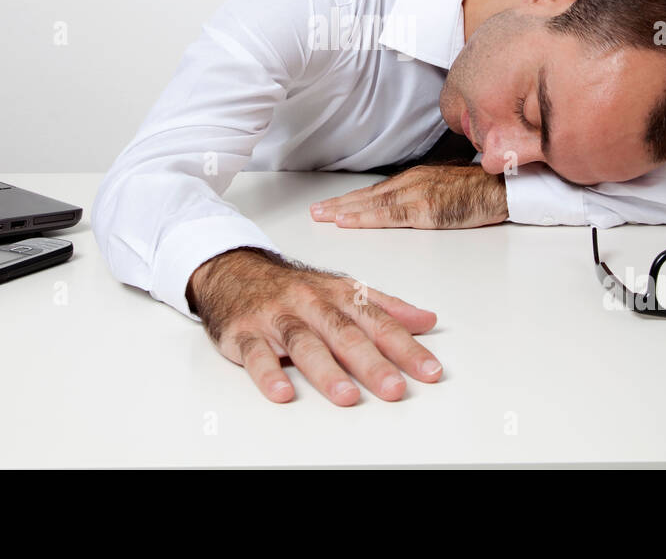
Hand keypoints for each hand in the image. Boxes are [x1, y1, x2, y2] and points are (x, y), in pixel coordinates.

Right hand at [185, 247, 443, 404]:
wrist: (235, 271)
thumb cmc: (296, 289)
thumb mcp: (343, 291)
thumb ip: (386, 308)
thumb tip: (427, 320)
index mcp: (340, 296)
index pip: (379, 324)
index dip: (407, 348)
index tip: (430, 372)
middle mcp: (311, 304)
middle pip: (345, 334)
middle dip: (372, 363)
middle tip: (395, 389)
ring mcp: (277, 318)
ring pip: (304, 343)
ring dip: (326, 370)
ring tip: (347, 395)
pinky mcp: (245, 333)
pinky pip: (256, 354)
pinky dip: (268, 374)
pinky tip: (282, 392)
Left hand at [309, 164, 507, 228]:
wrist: (503, 188)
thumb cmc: (478, 190)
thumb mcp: (444, 188)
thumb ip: (422, 196)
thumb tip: (403, 207)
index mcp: (414, 180)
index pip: (374, 192)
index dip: (350, 199)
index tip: (329, 206)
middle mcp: (411, 183)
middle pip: (367, 196)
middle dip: (339, 205)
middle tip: (314, 213)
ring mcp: (418, 196)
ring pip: (373, 204)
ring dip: (344, 211)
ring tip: (323, 217)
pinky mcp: (428, 210)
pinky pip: (391, 216)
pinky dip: (366, 217)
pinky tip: (349, 221)